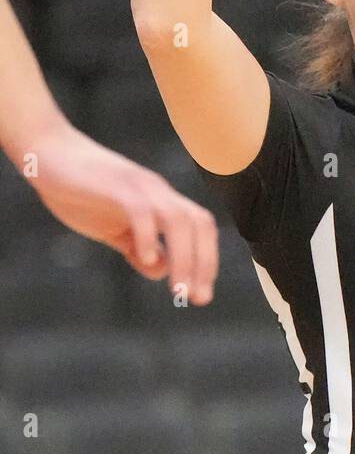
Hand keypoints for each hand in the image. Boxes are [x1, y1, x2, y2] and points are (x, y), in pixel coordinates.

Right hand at [29, 126, 218, 304]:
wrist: (48, 154)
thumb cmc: (79, 190)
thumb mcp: (111, 227)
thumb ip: (135, 248)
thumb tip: (160, 270)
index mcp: (160, 200)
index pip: (200, 227)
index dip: (207, 259)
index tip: (201, 294)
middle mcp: (157, 191)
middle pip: (198, 223)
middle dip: (203, 263)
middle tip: (198, 299)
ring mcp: (138, 185)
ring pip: (177, 219)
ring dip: (184, 257)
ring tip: (179, 290)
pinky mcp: (115, 184)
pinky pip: (141, 209)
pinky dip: (148, 235)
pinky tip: (145, 258)